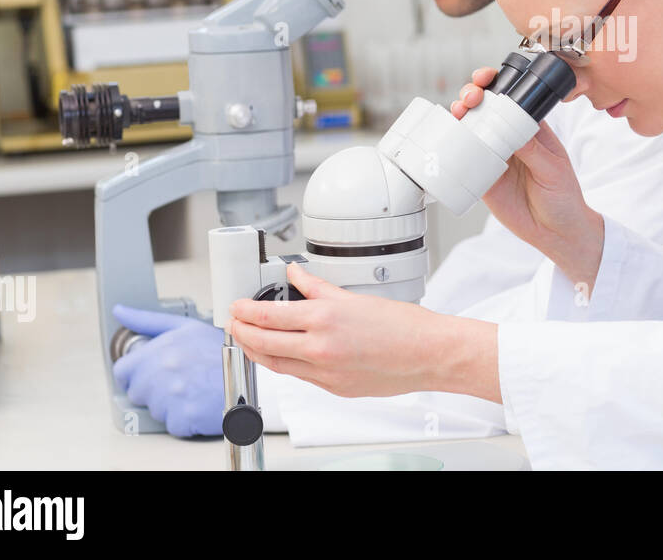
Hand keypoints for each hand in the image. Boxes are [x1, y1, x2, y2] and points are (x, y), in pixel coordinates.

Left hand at [111, 304, 223, 436]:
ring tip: (191, 391)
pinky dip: (184, 420)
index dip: (135, 373)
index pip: (123, 371)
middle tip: (178, 382)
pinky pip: (172, 425)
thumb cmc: (221, 351)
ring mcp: (174, 396)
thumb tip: (121, 312)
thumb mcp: (186, 326)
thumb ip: (148, 321)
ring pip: (154, 410)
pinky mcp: (186, 417)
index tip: (150, 374)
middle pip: (137, 392)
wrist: (254, 374)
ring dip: (170, 405)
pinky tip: (198, 404)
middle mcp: (166, 372)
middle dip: (153, 390)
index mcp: (163, 349)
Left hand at [228, 262, 499, 401]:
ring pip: (276, 364)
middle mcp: (320, 348)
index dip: (244, 311)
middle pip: (262, 343)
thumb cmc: (403, 326)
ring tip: (250, 339)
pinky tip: (285, 353)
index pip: (267, 316)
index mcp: (324, 319)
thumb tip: (296, 275)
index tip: (236, 306)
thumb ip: (318, 287)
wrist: (428, 354)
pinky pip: (299, 375)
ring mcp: (325, 372)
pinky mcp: (333, 388)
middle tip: (234, 322)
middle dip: (241, 332)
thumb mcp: (355, 297)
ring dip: (257, 350)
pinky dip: (285, 362)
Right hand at [451, 68, 604, 285]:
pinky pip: (463, 158)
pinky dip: (452, 146)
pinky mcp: (482, 177)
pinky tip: (448, 139)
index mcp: (531, 129)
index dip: (495, 84)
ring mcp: (494, 157)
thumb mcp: (553, 170)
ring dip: (460, 116)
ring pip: (470, 129)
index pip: (511, 99)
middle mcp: (510, 139)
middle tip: (471, 98)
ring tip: (458, 112)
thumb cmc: (564, 198)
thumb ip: (533, 151)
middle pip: (485, 109)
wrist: (556, 233)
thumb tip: (513, 127)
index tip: (485, 78)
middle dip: (472, 95)